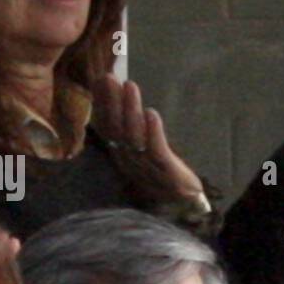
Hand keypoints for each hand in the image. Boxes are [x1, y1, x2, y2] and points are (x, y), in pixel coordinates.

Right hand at [94, 74, 206, 205]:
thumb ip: (132, 129)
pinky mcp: (165, 171)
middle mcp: (128, 159)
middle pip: (117, 128)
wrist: (183, 206)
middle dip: (113, 101)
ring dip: (131, 110)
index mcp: (121, 154)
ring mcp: (145, 166)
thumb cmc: (162, 175)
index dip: (103, 103)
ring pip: (134, 136)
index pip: (108, 126)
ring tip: (130, 87)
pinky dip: (153, 131)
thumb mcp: (142, 152)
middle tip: (110, 77)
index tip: (100, 80)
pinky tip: (151, 113)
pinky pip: (156, 149)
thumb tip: (122, 100)